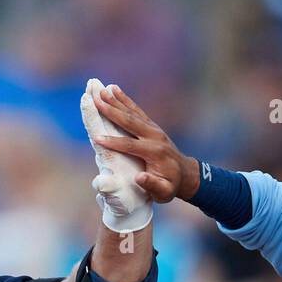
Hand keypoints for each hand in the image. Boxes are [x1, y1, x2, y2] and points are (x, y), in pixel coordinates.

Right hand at [90, 83, 199, 204]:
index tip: (97, 138)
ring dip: (116, 101)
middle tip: (96, 100)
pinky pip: (136, 111)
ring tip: (101, 90)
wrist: (184, 174)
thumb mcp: (164, 191)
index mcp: (155, 152)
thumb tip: (140, 178)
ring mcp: (153, 128)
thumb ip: (152, 185)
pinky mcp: (151, 125)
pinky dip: (124, 100)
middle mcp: (154, 136)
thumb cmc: (170, 185)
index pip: (131, 145)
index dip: (114, 142)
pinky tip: (114, 90)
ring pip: (132, 112)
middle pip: (130, 121)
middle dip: (112, 111)